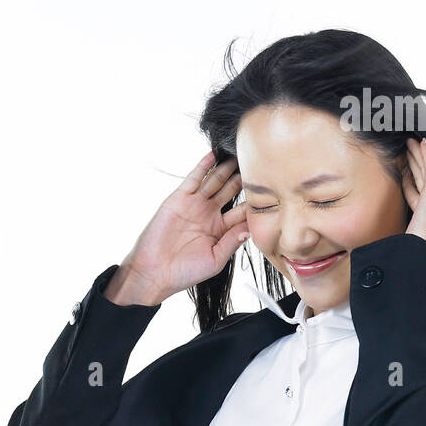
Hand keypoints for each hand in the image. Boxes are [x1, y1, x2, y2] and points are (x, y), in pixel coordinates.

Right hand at [105, 151, 249, 304]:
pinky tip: (214, 154)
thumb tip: (252, 227)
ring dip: (227, 168)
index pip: (242, 210)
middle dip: (243, 178)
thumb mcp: (216, 259)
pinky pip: (194, 178)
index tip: (271, 187)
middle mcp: (209, 214)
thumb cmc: (184, 272)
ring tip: (239, 153)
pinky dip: (204, 166)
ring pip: (215, 181)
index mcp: (220, 230)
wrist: (155, 272)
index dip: (254, 200)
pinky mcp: (179, 199)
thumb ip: (232, 241)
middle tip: (258, 163)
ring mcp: (194, 205)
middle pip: (231, 191)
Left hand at [401, 137, 425, 259]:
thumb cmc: (415, 259)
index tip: (406, 173)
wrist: (423, 262)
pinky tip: (421, 144)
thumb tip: (401, 231)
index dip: (413, 185)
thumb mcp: (413, 245)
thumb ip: (411, 233)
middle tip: (409, 150)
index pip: (425, 199)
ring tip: (409, 144)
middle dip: (417, 167)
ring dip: (418, 157)